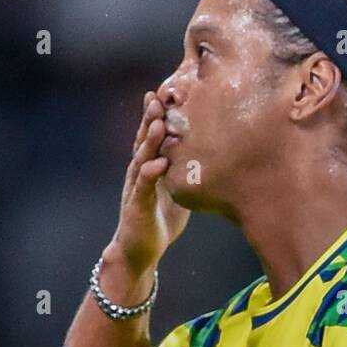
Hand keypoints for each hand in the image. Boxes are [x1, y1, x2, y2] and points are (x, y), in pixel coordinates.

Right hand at [113, 91, 189, 272]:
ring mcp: (136, 189)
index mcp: (148, 168)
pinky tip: (158, 163)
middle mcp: (139, 174)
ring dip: (148, 142)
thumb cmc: (159, 221)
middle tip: (156, 97)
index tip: (163, 93)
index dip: (155, 116)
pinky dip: (150, 174)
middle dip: (149, 119)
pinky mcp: (137, 207)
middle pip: (143, 141)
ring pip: (141, 160)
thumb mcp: (176, 191)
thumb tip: (211, 156)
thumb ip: (184, 172)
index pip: (150, 138)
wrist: (138, 253)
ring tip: (157, 124)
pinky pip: (143, 188)